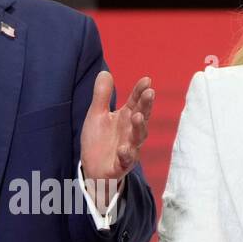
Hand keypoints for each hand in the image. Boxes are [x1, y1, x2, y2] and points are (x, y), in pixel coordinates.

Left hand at [80, 70, 153, 186]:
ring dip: (139, 127)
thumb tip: (105, 72)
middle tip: (150, 93)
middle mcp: (130, 131)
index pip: (135, 101)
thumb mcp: (96, 115)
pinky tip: (123, 149)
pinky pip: (126, 160)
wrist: (93, 169)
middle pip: (142, 117)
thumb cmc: (99, 140)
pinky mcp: (121, 165)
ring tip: (137, 116)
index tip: (146, 80)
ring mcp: (128, 148)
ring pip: (137, 138)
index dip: (140, 91)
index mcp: (125, 117)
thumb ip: (101, 95)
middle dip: (146, 106)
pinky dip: (126, 155)